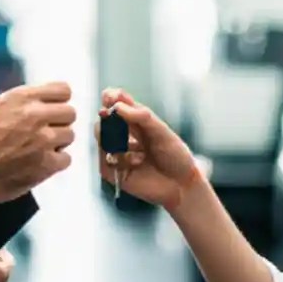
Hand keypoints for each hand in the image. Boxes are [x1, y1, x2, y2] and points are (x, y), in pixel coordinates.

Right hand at [0, 82, 75, 205]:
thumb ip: (26, 102)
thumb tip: (51, 101)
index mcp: (22, 98)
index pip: (63, 90)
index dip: (60, 102)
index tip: (53, 111)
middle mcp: (35, 115)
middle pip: (70, 113)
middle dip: (60, 123)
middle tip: (46, 133)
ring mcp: (43, 140)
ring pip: (70, 135)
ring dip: (58, 143)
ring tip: (39, 149)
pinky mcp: (46, 164)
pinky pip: (66, 158)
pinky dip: (55, 163)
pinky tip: (40, 163)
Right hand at [96, 87, 203, 211]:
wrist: (181, 185)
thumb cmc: (175, 155)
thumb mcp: (161, 131)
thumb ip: (141, 117)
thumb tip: (117, 106)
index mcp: (135, 121)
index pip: (116, 103)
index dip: (110, 97)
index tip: (109, 96)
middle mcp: (123, 135)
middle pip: (103, 119)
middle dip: (106, 117)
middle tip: (109, 115)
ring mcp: (117, 153)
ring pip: (101, 137)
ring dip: (116, 139)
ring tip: (138, 148)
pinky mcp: (112, 171)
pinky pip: (106, 159)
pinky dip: (121, 158)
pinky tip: (138, 162)